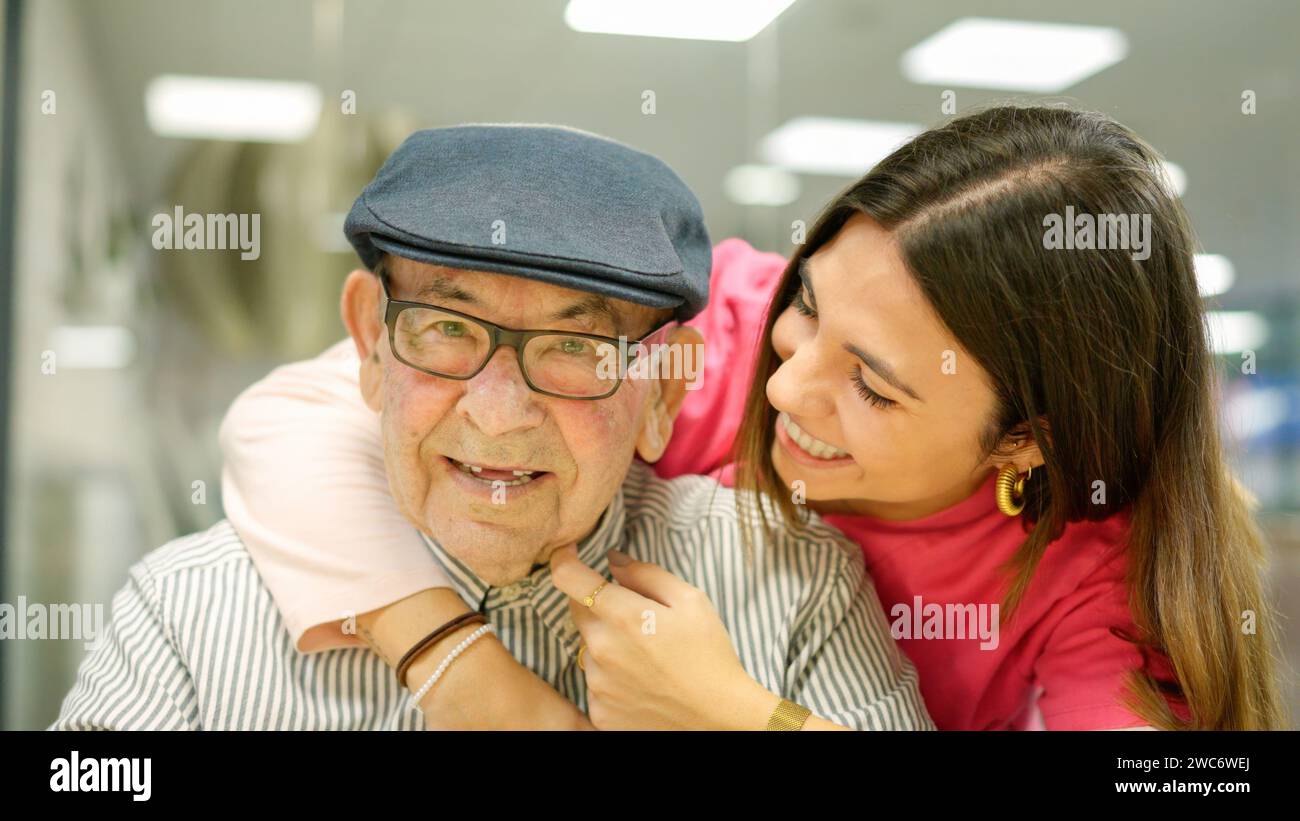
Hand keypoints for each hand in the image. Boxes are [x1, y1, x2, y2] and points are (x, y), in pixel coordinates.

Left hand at [550, 546, 774, 729]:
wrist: (719, 717)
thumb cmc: (710, 655)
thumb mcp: (691, 600)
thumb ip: (646, 574)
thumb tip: (613, 561)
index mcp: (623, 617)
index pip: (568, 578)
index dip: (564, 559)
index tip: (569, 553)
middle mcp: (601, 650)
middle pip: (578, 611)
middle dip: (599, 604)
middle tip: (637, 616)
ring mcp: (598, 684)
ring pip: (588, 648)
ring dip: (608, 643)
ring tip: (647, 656)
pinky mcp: (599, 711)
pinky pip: (595, 682)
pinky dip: (612, 676)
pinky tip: (642, 681)